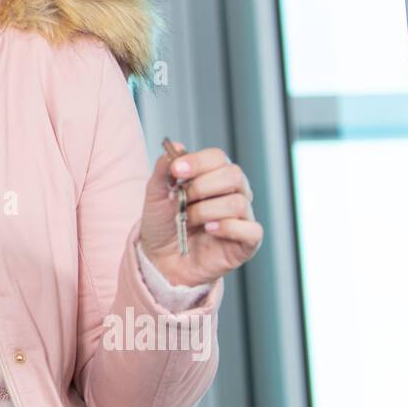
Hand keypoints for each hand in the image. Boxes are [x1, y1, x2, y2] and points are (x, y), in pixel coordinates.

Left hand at [138, 143, 262, 285]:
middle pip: (233, 175)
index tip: (177, 170)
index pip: (218, 157)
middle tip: (183, 200)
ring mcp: (242, 217)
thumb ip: (164, 170)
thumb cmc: (163, 225)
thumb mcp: (156, 195)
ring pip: (237, 202)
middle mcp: (233, 193)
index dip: (198, 161)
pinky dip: (227, 228)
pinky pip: (251, 229)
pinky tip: (209, 230)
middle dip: (202, 187)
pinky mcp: (247, 242)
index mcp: (214, 177)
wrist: (160, 260)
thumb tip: (176, 146)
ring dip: (206, 211)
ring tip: (190, 220)